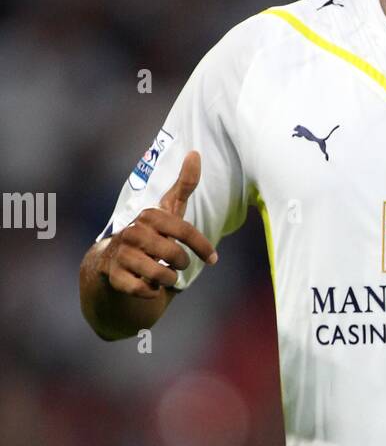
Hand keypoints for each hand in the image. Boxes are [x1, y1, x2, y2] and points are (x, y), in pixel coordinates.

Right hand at [99, 150, 216, 299]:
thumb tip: (195, 152)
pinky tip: (148, 285)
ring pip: (161, 275)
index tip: (213, 259)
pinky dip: (151, 292)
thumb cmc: (150, 236)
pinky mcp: (113, 276)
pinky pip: (143, 290)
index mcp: (149, 216)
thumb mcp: (167, 212)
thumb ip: (183, 186)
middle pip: (174, 255)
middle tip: (177, 264)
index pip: (183, 231)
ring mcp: (121, 254)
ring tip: (162, 274)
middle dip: (181, 264)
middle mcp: (132, 232)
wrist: (113, 263)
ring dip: (168, 279)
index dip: (202, 247)